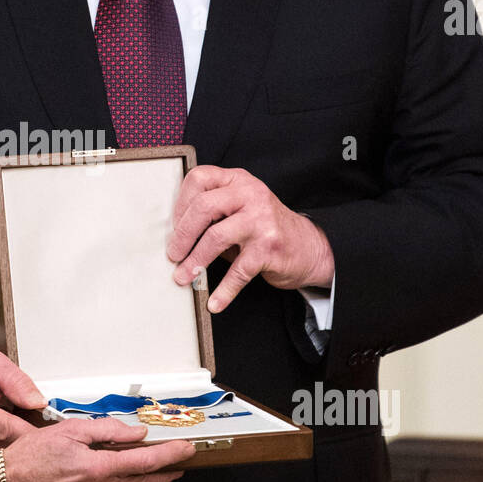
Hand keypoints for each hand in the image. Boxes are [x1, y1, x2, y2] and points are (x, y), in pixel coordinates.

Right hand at [0, 343, 44, 471]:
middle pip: (6, 451)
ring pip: (2, 465)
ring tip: (34, 444)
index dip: (34, 434)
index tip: (56, 436)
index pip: (6, 429)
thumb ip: (16, 380)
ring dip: (20, 456)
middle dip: (31, 447)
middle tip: (53, 440)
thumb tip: (39, 402)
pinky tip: (15, 448)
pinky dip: (7, 462)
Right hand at [1, 417, 195, 481]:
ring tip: (157, 466)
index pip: (145, 462)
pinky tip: (114, 470)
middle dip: (167, 473)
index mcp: (97, 469)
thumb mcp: (68, 431)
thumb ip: (106, 431)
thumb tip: (134, 434)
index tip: (186, 449)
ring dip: (145, 479)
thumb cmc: (28, 458)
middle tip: (182, 462)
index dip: (170, 455)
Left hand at [166, 165, 333, 312]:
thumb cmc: (265, 230)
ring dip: (195, 261)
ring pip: (216, 237)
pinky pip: (239, 271)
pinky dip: (224, 290)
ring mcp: (261, 220)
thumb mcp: (240, 210)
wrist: (309, 247)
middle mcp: (251, 194)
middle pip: (203, 207)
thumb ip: (213, 213)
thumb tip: (175, 236)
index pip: (200, 179)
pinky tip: (214, 302)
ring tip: (183, 277)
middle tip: (173, 255)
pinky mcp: (269, 247)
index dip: (180, 204)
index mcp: (238, 181)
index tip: (173, 227)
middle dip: (182, 235)